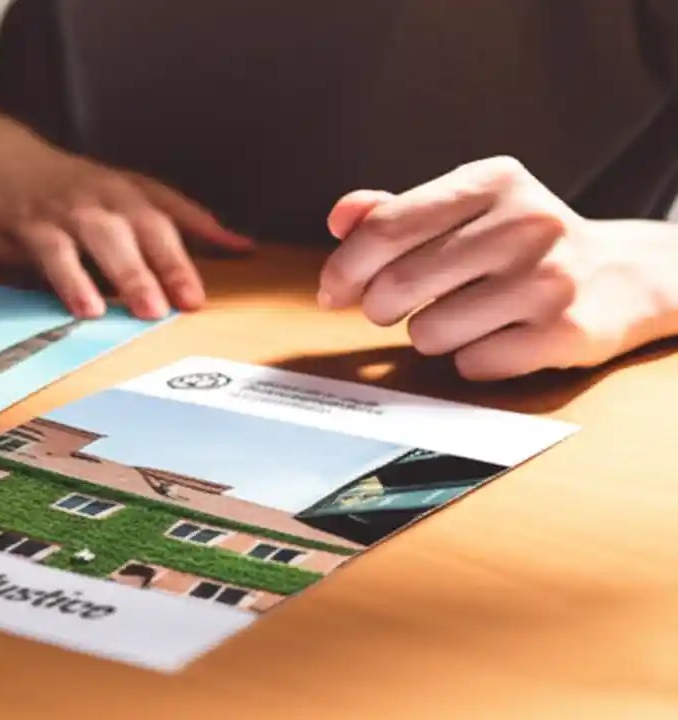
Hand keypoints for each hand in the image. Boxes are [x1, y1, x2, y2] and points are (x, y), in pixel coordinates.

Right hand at [0, 125, 252, 318]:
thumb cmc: (68, 186)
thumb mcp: (126, 193)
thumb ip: (180, 220)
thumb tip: (242, 245)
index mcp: (129, 190)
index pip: (169, 217)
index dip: (196, 246)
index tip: (218, 276)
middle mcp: (102, 197)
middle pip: (142, 228)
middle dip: (167, 265)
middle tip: (185, 303)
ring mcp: (65, 210)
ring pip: (102, 239)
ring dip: (127, 273)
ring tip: (147, 309)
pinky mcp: (28, 227)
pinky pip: (54, 255)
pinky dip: (72, 281)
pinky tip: (87, 307)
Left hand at [319, 156, 677, 379]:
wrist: (623, 276)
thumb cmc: (521, 243)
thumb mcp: (467, 208)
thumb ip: (396, 211)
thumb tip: (341, 218)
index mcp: (492, 181)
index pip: (385, 229)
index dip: (344, 268)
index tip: (333, 290)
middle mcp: (525, 223)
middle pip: (397, 284)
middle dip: (379, 307)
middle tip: (392, 308)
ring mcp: (549, 278)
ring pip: (428, 332)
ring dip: (428, 335)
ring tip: (461, 316)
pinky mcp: (565, 332)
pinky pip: (472, 363)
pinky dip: (471, 358)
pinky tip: (497, 336)